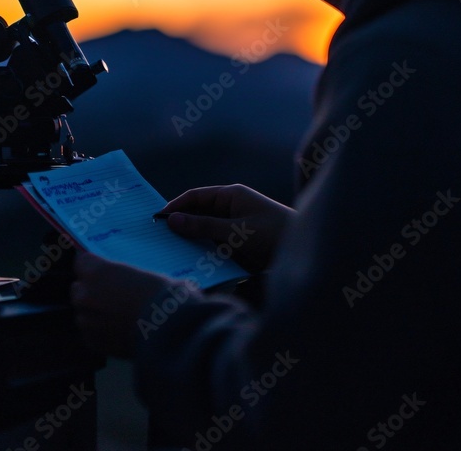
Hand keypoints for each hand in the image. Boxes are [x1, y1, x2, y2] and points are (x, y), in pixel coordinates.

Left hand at [70, 251, 182, 357]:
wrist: (168, 330)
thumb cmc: (161, 294)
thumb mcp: (141, 272)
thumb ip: (120, 273)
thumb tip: (118, 276)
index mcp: (96, 272)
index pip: (81, 262)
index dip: (93, 266)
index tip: (102, 270)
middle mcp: (85, 295)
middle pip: (77, 288)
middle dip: (90, 289)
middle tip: (111, 293)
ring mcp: (87, 321)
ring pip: (82, 312)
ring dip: (93, 311)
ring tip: (116, 314)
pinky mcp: (93, 342)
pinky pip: (89, 332)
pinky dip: (99, 330)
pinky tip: (117, 330)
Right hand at [158, 184, 294, 273]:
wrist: (305, 255)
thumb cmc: (273, 235)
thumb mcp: (236, 231)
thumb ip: (204, 226)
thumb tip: (173, 220)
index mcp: (231, 195)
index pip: (196, 196)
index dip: (176, 206)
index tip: (156, 221)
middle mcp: (232, 207)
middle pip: (199, 213)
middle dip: (181, 225)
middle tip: (160, 241)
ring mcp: (236, 226)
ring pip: (206, 231)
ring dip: (193, 242)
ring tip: (172, 255)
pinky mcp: (240, 244)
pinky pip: (216, 245)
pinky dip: (205, 253)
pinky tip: (194, 264)